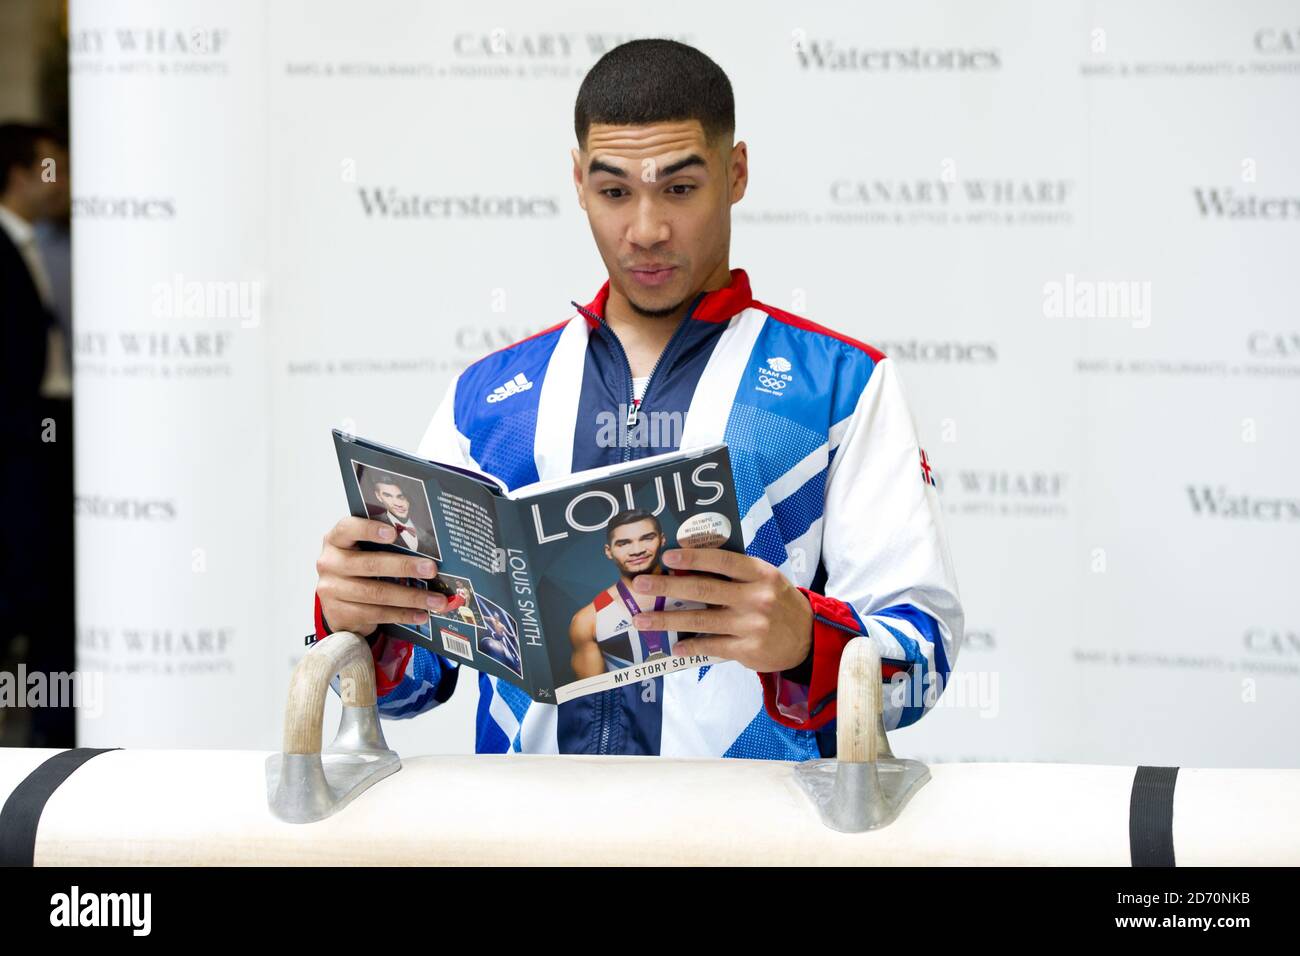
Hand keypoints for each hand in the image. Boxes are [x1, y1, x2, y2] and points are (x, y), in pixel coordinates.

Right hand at [315, 517, 445, 637]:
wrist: (336, 601)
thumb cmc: (357, 567)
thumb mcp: (362, 551)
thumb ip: (382, 545)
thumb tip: (425, 549)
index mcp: (335, 540)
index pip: (348, 529)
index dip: (369, 530)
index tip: (393, 532)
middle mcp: (329, 564)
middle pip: (370, 565)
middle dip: (405, 567)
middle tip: (431, 570)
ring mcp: (331, 590)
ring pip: (376, 593)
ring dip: (411, 597)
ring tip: (436, 600)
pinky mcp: (339, 614)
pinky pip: (376, 614)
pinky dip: (402, 614)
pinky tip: (420, 615)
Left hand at [629, 548, 812, 671]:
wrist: (808, 638)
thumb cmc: (778, 602)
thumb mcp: (766, 579)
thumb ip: (736, 573)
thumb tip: (689, 566)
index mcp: (760, 574)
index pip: (723, 561)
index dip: (694, 558)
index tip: (667, 557)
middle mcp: (756, 598)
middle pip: (704, 590)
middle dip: (667, 587)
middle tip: (640, 585)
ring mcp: (751, 626)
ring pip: (700, 621)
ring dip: (667, 621)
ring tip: (642, 620)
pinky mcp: (747, 650)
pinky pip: (711, 646)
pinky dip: (690, 647)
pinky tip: (674, 647)